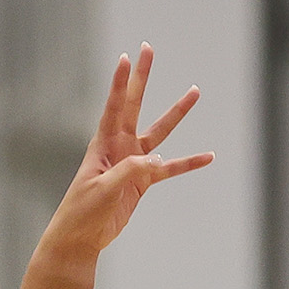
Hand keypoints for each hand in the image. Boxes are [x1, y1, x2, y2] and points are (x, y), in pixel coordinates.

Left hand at [40, 43, 213, 261]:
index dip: (120, 83)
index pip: (113, 107)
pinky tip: (208, 156)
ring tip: (194, 91)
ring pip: (159, 132)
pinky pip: (169, 169)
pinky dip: (187, 163)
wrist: (80, 239)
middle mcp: (118, 147)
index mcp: (102, 145)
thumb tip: (157, 161)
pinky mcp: (141, 182)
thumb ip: (129, 172)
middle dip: (141, 78)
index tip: (126, 58)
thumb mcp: (103, 190)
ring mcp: (132, 163)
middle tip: (149, 50)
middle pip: (134, 105)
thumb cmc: (82, 212)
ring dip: (176, 113)